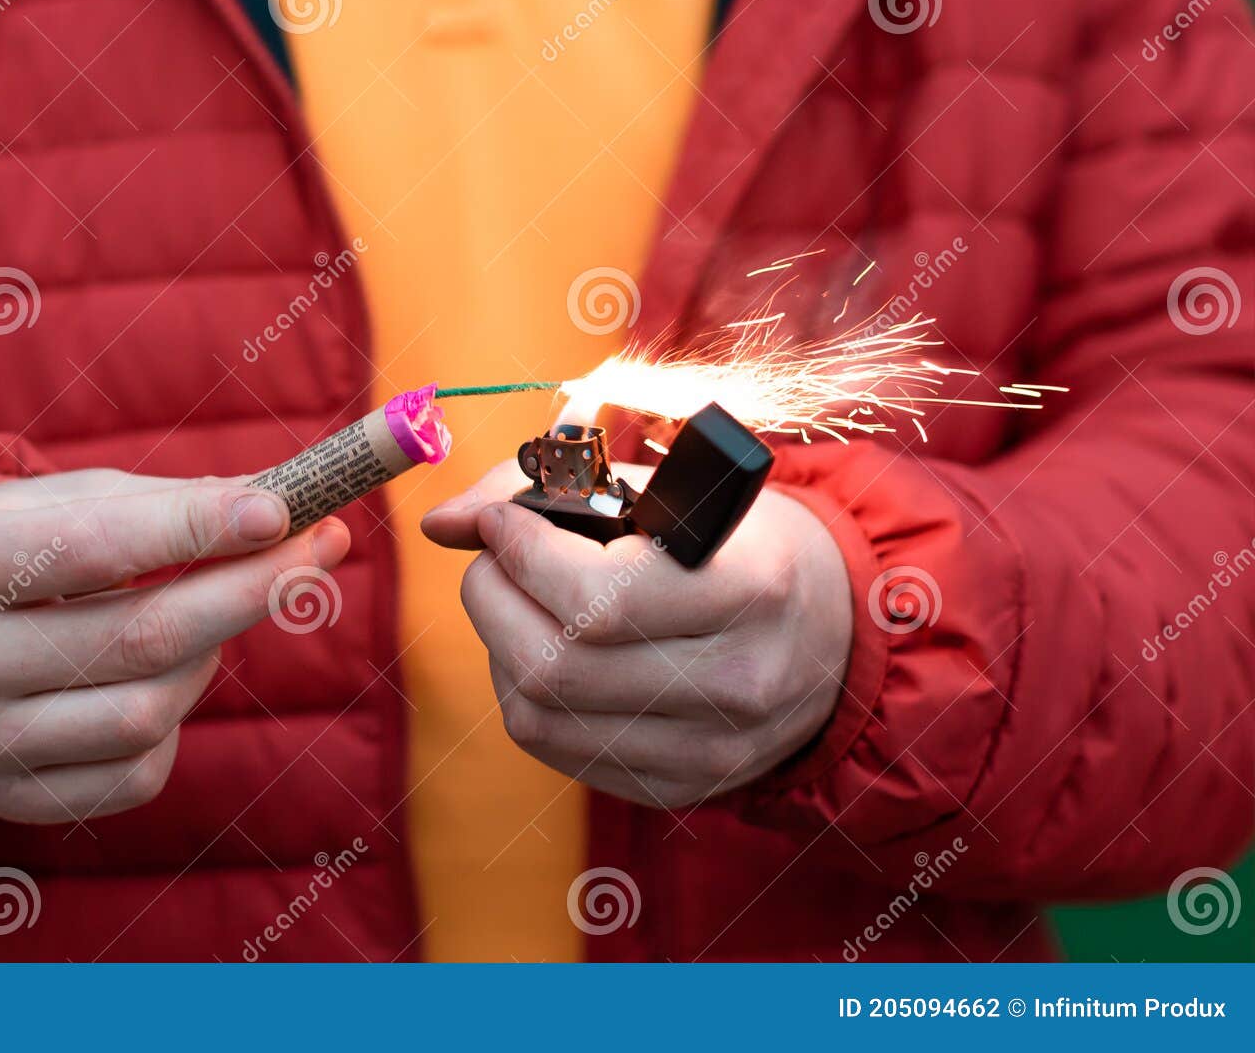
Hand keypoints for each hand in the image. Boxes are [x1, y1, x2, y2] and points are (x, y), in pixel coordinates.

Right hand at [0, 469, 347, 823]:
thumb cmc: (25, 544)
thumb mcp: (74, 498)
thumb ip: (173, 502)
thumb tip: (283, 510)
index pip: (90, 546)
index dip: (192, 528)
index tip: (280, 510)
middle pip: (139, 638)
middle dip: (248, 591)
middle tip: (320, 550)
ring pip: (147, 714)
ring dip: (206, 660)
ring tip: (205, 618)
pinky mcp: (14, 797)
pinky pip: (139, 773)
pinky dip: (175, 723)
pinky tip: (163, 680)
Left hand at [422, 463, 851, 807]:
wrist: (835, 636)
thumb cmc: (738, 545)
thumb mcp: (672, 493)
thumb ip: (553, 490)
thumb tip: (442, 522)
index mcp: (751, 591)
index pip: (599, 598)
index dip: (522, 554)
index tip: (500, 521)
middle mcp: (737, 683)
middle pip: (555, 666)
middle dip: (492, 599)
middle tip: (492, 559)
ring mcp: (709, 751)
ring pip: (539, 715)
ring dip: (497, 646)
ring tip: (515, 602)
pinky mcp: (678, 788)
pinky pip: (554, 749)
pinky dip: (522, 692)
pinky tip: (540, 650)